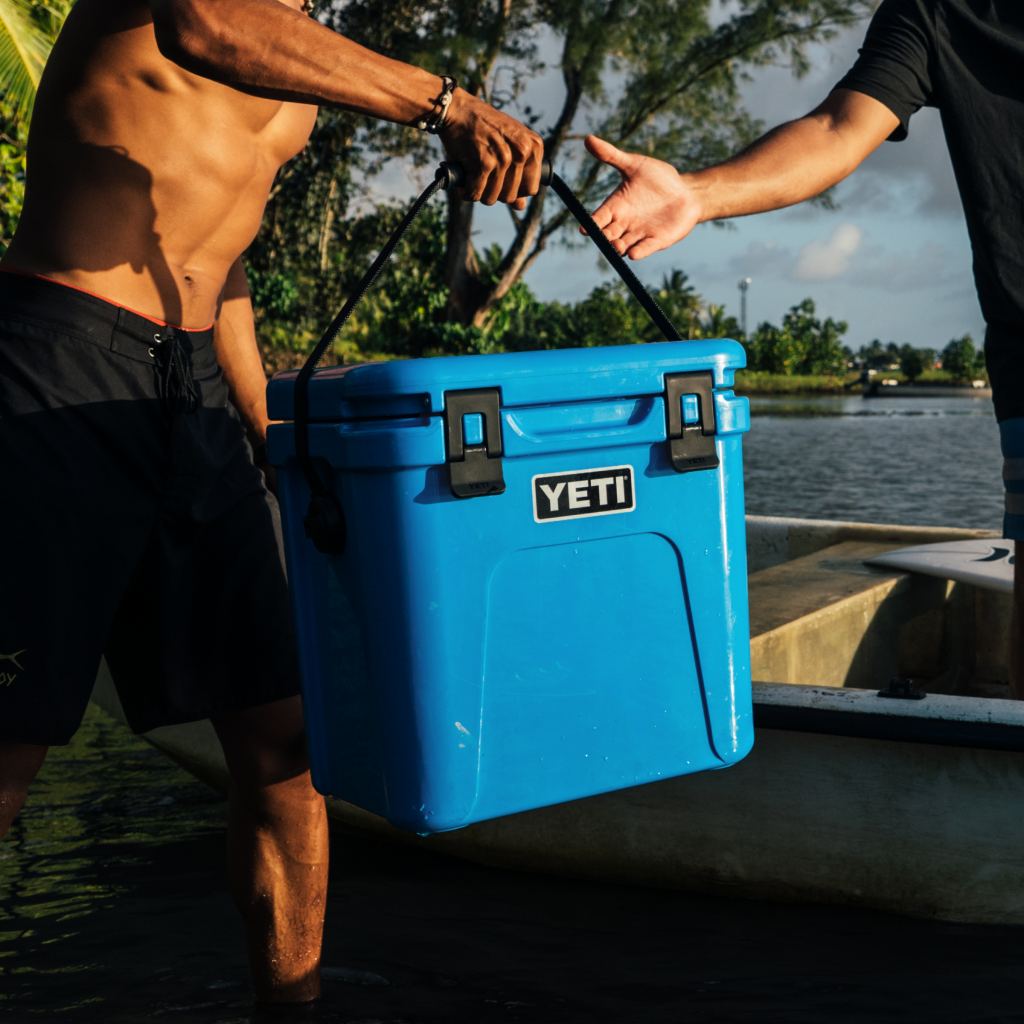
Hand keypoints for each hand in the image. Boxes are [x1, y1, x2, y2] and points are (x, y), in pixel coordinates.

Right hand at [439, 90, 544, 209]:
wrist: (458, 110)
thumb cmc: (483, 127)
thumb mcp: (508, 144)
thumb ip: (518, 173)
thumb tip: (521, 207)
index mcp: (533, 147)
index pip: (530, 189)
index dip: (513, 190)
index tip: (501, 180)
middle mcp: (521, 152)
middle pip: (509, 197)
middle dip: (493, 191)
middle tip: (482, 176)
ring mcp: (503, 158)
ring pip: (491, 199)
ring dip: (478, 192)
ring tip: (472, 175)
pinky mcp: (483, 164)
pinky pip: (475, 195)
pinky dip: (465, 192)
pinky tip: (463, 179)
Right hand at [585, 136, 701, 258]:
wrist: (684, 192)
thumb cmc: (657, 179)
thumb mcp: (634, 165)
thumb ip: (611, 156)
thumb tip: (588, 139)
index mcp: (615, 207)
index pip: (598, 219)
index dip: (591, 225)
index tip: (584, 228)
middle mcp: (624, 224)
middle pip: (607, 236)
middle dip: (604, 239)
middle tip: (603, 238)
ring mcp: (639, 234)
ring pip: (623, 246)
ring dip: (619, 248)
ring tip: (617, 246)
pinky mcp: (656, 241)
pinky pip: (644, 249)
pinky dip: (639, 252)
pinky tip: (634, 254)